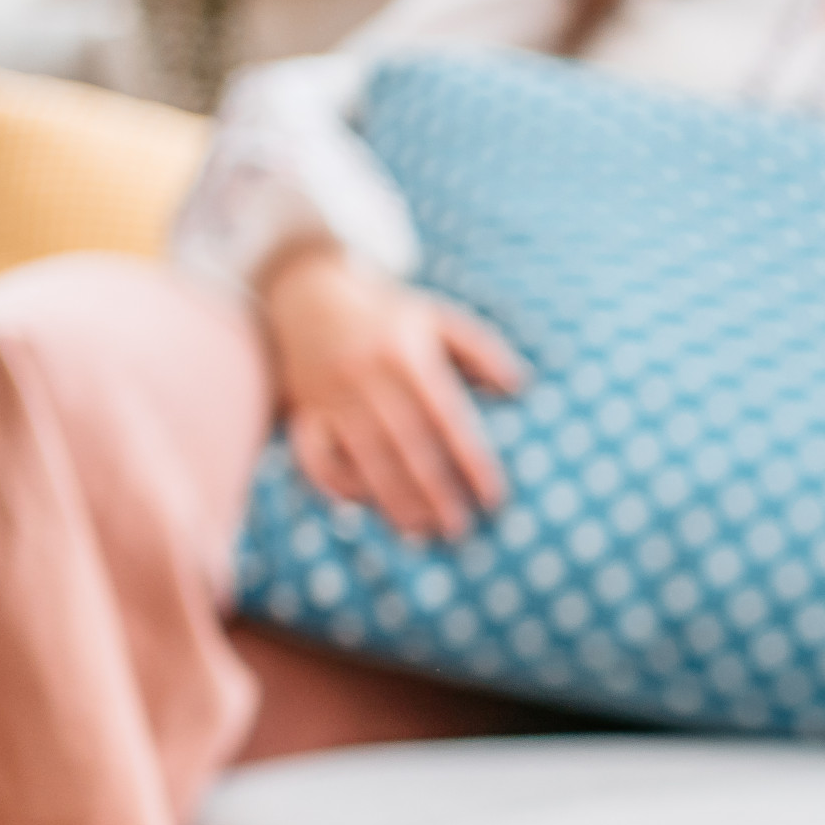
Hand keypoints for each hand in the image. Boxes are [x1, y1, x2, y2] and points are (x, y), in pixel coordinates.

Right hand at [260, 240, 524, 539]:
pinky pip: (314, 456)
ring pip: (365, 458)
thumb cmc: (389, 316)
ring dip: (394, 499)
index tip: (494, 496)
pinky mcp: (304, 412)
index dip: (471, 458)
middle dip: (435, 491)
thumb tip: (520, 386)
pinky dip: (334, 485)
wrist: (309, 294)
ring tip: (422, 530)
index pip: (446, 416)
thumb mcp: (438, 317)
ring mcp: (331, 397)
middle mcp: (367, 377)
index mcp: (406, 354)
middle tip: (460, 527)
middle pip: (407, 445)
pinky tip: (362, 507)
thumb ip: (481, 348)